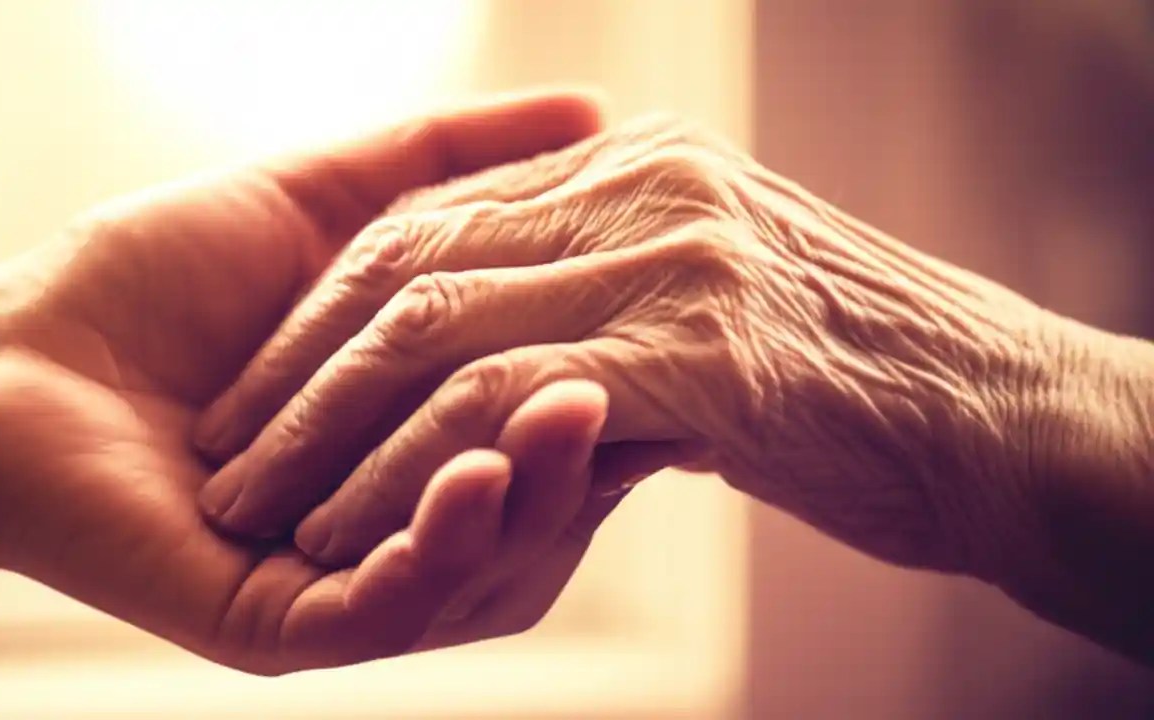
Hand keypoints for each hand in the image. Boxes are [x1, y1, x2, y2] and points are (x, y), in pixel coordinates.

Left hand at [0, 92, 608, 672]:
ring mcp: (342, 579)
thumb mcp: (332, 202)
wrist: (14, 355)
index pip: (538, 428)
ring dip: (529, 498)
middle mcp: (392, 516)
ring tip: (570, 416)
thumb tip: (588, 107)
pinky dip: (435, 548)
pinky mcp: (280, 628)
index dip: (594, 384)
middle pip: (523, 512)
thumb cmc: (160, 280)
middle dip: (573, 454)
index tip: (651, 322)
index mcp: (415, 434)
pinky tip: (469, 476)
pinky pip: (383, 609)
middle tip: (618, 382)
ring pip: (473, 569)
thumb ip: (450, 160)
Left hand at [196, 115, 1056, 581]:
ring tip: (251, 500)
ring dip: (327, 429)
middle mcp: (644, 186)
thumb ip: (615, 300)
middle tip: (227, 439)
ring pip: (435, 333)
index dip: (331, 305)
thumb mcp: (720, 306)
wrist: (1010, 421)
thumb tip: (515, 362)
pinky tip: (340, 534)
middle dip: (300, 363)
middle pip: (410, 265)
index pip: (431, 220)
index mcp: (635, 165)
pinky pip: (495, 411)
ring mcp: (670, 260)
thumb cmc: (862, 376)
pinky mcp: (695, 354)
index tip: (263, 378)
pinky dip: (402, 473)